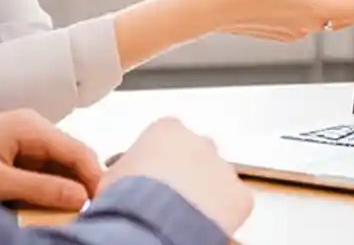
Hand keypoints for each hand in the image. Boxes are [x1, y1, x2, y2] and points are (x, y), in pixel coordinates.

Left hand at [0, 110, 102, 210]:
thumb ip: (41, 188)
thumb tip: (80, 197)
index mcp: (32, 127)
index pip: (79, 151)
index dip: (96, 178)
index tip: (105, 204)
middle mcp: (33, 128)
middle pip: (73, 159)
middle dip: (82, 185)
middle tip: (89, 214)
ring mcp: (24, 140)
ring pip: (59, 167)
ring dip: (64, 189)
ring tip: (70, 213)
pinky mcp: (14, 152)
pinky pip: (41, 171)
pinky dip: (47, 188)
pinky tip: (46, 206)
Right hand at [100, 117, 252, 236]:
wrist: (149, 222)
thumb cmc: (128, 197)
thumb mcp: (114, 176)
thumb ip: (127, 169)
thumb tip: (123, 181)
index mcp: (167, 129)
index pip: (168, 138)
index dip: (160, 161)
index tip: (153, 178)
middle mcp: (199, 142)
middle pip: (197, 155)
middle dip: (188, 173)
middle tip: (171, 198)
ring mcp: (222, 167)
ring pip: (217, 179)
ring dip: (206, 193)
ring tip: (185, 216)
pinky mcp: (239, 195)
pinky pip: (234, 203)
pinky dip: (224, 214)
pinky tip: (203, 224)